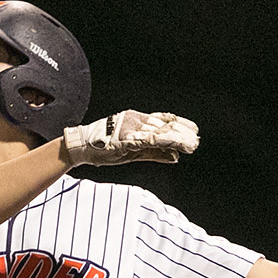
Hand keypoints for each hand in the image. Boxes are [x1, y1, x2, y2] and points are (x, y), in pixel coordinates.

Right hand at [61, 111, 198, 166]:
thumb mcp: (133, 151)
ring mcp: (131, 128)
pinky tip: (176, 146)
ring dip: (177, 138)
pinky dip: (164, 143)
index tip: (193, 130)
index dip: (179, 125)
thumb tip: (175, 157)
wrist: (81, 147)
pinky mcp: (126, 139)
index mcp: (136, 120)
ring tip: (191, 145)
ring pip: (160, 132)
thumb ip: (154, 153)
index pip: (163, 120)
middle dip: (182, 132)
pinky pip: (149, 140)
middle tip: (196, 140)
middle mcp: (136, 120)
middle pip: (164, 125)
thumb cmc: (103, 148)